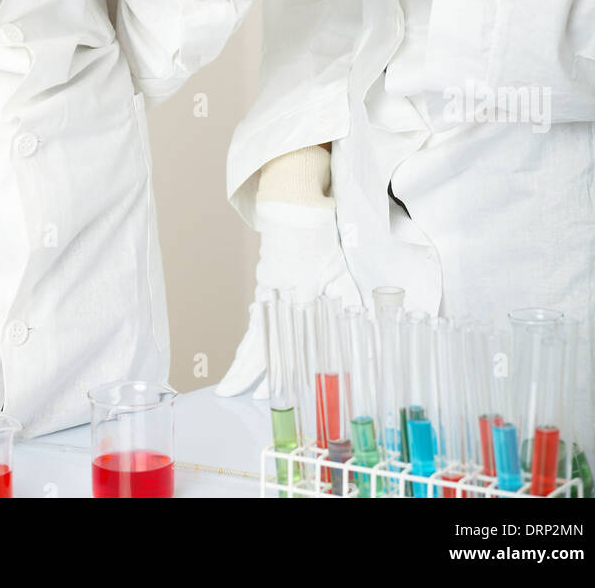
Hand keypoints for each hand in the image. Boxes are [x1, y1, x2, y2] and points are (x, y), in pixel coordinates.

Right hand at [215, 200, 357, 398]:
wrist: (292, 201)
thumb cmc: (317, 236)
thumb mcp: (339, 272)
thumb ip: (348, 305)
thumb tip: (366, 334)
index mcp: (293, 300)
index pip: (276, 346)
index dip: (265, 373)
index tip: (253, 393)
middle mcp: (274, 298)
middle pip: (256, 342)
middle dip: (243, 371)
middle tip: (228, 391)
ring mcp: (266, 287)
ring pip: (254, 328)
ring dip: (246, 354)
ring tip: (237, 377)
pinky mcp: (265, 277)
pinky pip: (258, 312)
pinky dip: (254, 330)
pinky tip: (252, 341)